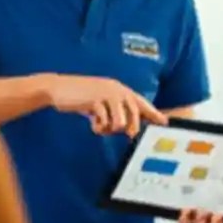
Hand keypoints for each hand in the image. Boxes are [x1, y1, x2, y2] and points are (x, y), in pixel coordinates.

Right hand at [44, 74, 166, 135]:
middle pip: (134, 115)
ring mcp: (106, 93)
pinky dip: (99, 127)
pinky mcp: (94, 100)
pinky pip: (104, 122)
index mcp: (119, 89)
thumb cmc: (81, 97)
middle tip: (124, 134)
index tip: (164, 122)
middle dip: (131, 129)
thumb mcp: (101, 102)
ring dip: (110, 128)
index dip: (153, 113)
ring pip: (120, 121)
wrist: (58, 88)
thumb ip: (114, 111)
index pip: (141, 102)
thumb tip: (128, 128)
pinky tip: (93, 124)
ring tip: (100, 125)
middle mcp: (116, 89)